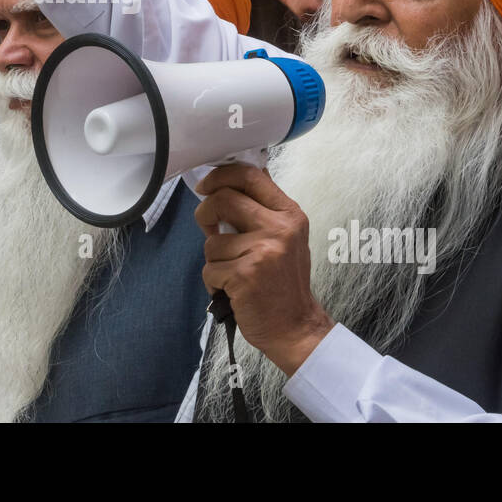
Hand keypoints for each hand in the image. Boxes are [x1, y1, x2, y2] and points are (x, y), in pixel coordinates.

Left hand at [194, 163, 333, 374]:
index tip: (207, 186)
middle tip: (209, 228)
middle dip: (205, 213)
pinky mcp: (245, 274)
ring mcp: (263, 251)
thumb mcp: (285, 237)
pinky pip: (209, 268)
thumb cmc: (283, 283)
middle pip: (224, 199)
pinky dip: (214, 282)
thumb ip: (260, 211)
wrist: (295, 327)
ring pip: (212, 241)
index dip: (221, 176)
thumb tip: (226, 185)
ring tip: (234, 273)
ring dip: (214, 259)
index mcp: (289, 214)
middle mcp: (279, 228)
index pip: (250, 175)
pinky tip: (232, 291)